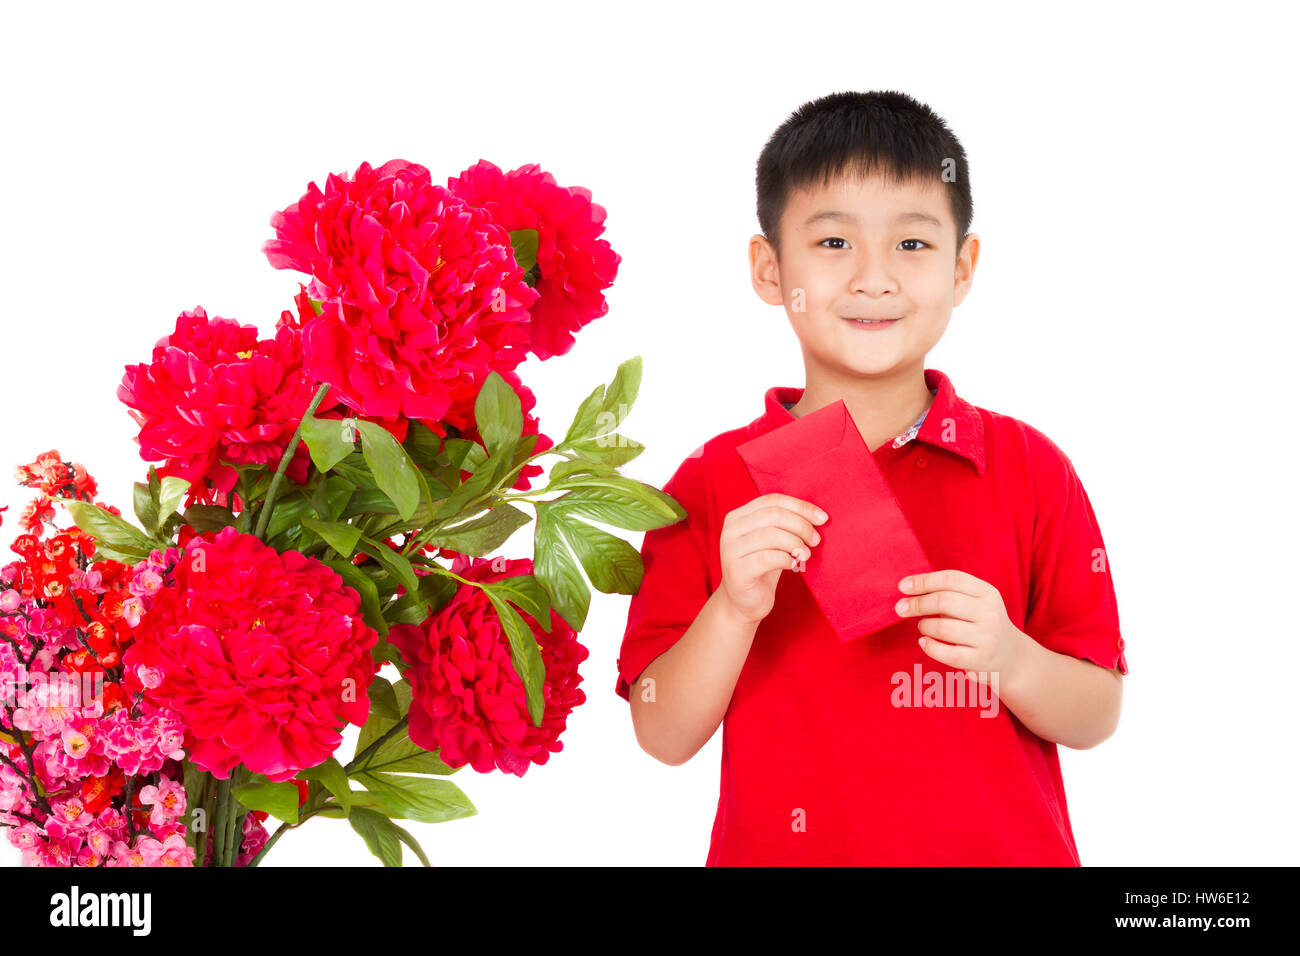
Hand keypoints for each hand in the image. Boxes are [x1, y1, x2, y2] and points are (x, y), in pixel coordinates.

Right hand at [717, 493, 827, 624]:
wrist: (743, 602)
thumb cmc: (762, 568)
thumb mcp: (773, 541)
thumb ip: (785, 524)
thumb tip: (818, 515)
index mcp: (738, 517)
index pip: (773, 500)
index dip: (801, 507)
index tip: (822, 518)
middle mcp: (730, 530)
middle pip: (773, 515)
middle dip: (801, 525)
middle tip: (815, 540)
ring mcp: (730, 550)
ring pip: (770, 535)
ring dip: (795, 543)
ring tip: (805, 555)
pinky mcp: (736, 571)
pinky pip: (767, 558)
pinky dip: (786, 559)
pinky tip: (793, 565)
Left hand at [894, 569, 1031, 687]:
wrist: (1011, 656)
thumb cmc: (981, 623)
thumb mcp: (975, 602)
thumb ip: (948, 592)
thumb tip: (908, 588)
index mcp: (987, 592)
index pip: (952, 579)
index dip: (924, 581)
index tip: (902, 586)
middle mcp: (990, 613)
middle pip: (944, 601)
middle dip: (917, 603)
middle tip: (900, 608)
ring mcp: (987, 637)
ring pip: (943, 627)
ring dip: (924, 625)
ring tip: (922, 626)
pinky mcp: (980, 660)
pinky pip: (947, 653)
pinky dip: (930, 647)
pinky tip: (924, 642)